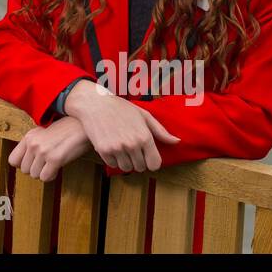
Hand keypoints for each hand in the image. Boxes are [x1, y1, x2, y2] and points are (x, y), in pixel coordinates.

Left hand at [9, 115, 90, 181]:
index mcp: (29, 137)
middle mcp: (33, 144)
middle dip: (35, 170)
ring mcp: (43, 152)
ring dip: (44, 173)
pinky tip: (57, 167)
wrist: (81, 126)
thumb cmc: (65, 130)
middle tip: (45, 164)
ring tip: (52, 164)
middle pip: (24, 170)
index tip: (31, 163)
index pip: (12, 160)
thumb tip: (23, 164)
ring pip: (35, 175)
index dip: (22, 164)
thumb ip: (32, 145)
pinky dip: (51, 176)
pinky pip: (45, 177)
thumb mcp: (43, 133)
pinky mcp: (55, 159)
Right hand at [64, 81, 179, 171]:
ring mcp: (117, 148)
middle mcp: (132, 144)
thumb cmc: (121, 108)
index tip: (146, 156)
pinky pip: (113, 165)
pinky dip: (113, 159)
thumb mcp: (144, 116)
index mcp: (144, 137)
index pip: (155, 164)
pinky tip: (112, 147)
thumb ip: (160, 131)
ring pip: (126, 168)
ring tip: (122, 148)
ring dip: (125, 161)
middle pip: (140, 167)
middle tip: (132, 149)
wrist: (95, 103)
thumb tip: (177, 142)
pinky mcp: (104, 150)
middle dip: (138, 161)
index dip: (151, 162)